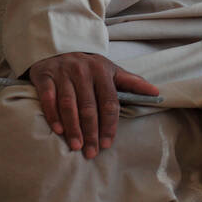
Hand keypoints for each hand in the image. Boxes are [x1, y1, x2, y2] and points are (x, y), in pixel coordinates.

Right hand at [27, 52, 159, 158]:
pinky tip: (58, 131)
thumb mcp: (110, 70)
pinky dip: (53, 115)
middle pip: (89, 106)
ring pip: (69, 104)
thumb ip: (131, 82)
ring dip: (73, 127)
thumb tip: (156, 92)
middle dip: (91, 131)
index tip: (108, 143)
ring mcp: (62, 72)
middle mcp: (82, 70)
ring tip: (76, 146)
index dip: (109, 124)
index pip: (109, 101)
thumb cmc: (88, 67)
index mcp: (102, 70)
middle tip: (92, 152)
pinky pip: (48, 98)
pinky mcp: (44, 76)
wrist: (57, 49)